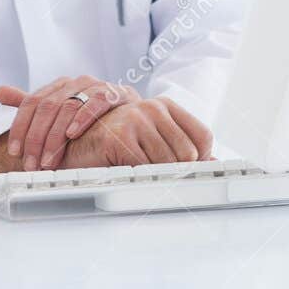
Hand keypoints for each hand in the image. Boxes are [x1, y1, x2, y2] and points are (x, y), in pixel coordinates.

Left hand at [0, 74, 133, 169]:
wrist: (133, 115)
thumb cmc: (94, 116)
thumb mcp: (60, 110)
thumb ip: (32, 104)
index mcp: (59, 86)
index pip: (31, 103)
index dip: (20, 127)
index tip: (15, 151)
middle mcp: (75, 82)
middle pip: (47, 106)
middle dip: (36, 138)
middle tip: (32, 163)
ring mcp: (95, 85)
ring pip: (68, 106)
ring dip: (55, 136)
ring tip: (49, 158)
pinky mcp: (115, 92)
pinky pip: (96, 101)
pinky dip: (83, 118)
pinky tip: (73, 134)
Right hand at [60, 98, 213, 168]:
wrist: (74, 144)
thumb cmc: (114, 145)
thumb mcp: (152, 143)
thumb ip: (181, 151)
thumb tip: (215, 165)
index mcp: (165, 106)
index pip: (203, 137)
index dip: (198, 160)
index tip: (185, 173)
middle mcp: (154, 107)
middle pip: (188, 154)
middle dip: (175, 174)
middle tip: (160, 181)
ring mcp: (137, 118)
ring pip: (168, 163)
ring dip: (156, 178)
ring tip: (141, 177)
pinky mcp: (121, 135)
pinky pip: (145, 168)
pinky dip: (140, 179)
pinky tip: (129, 175)